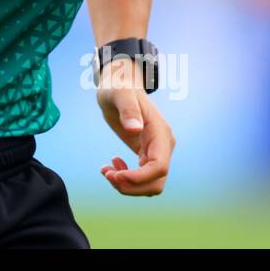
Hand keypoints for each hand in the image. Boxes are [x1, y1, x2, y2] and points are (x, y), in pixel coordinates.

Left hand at [95, 57, 174, 195]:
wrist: (119, 84)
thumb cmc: (119, 87)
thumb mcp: (120, 94)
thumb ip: (128, 109)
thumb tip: (134, 128)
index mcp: (160, 133)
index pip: (160, 167)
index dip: (139, 178)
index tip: (116, 176)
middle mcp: (163, 145)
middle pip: (156, 182)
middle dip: (132, 186)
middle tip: (107, 174)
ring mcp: (156, 151)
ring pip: (150, 184)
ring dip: (128, 185)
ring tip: (106, 171)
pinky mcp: (146, 154)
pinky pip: (142, 177)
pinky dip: (126, 179)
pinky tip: (111, 165)